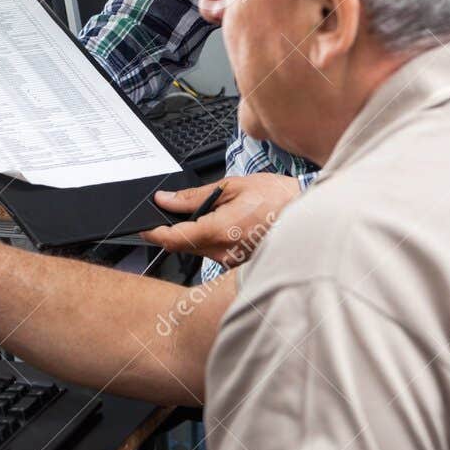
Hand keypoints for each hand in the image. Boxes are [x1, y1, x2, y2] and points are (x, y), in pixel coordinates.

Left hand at [141, 172, 300, 264]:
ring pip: (197, 249)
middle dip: (174, 229)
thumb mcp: (231, 186)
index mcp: (219, 231)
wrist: (306, 213)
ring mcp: (231, 261)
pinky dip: (209, 238)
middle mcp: (223, 253)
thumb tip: (166, 200)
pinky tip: (224, 223)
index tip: (143, 226)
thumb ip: (194, 196)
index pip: (173, 239)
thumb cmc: (276, 198)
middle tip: (175, 210)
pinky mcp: (237, 263)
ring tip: (212, 212)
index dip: (153, 233)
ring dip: (194, 233)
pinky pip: (213, 252)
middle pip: (183, 245)